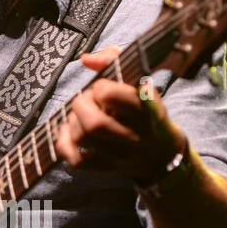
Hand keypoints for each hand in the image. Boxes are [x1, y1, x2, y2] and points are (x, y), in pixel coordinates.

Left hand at [55, 47, 184, 182]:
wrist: (162, 153)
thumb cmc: (146, 111)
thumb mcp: (141, 83)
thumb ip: (115, 61)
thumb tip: (85, 59)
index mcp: (145, 110)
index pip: (111, 96)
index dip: (100, 87)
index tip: (103, 88)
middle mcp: (135, 135)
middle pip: (94, 123)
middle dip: (80, 105)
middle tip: (86, 101)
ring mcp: (121, 155)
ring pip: (83, 139)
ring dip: (73, 121)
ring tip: (80, 115)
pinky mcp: (107, 168)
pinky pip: (77, 161)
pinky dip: (64, 145)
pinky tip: (67, 132)